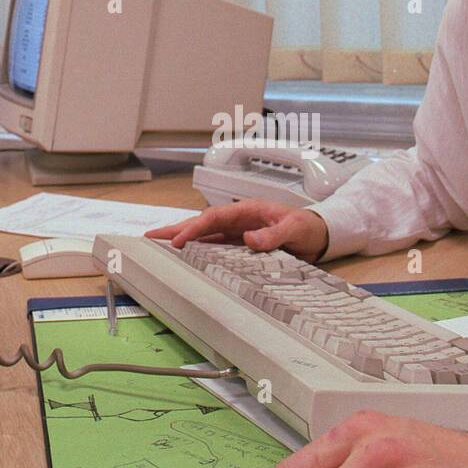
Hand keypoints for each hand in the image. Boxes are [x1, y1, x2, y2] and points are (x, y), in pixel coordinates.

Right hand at [144, 199, 329, 262]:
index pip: (214, 217)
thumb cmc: (307, 227)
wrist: (317, 235)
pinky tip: (182, 256)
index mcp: (248, 211)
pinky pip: (213, 246)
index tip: (179, 240)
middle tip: (150, 236)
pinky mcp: (239, 244)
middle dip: (176, 229)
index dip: (195, 228)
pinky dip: (195, 249)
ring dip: (181, 239)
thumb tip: (250, 239)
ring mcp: (237, 232)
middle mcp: (238, 220)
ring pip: (204, 235)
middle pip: (202, 223)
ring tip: (157, 244)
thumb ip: (273, 235)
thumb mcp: (294, 229)